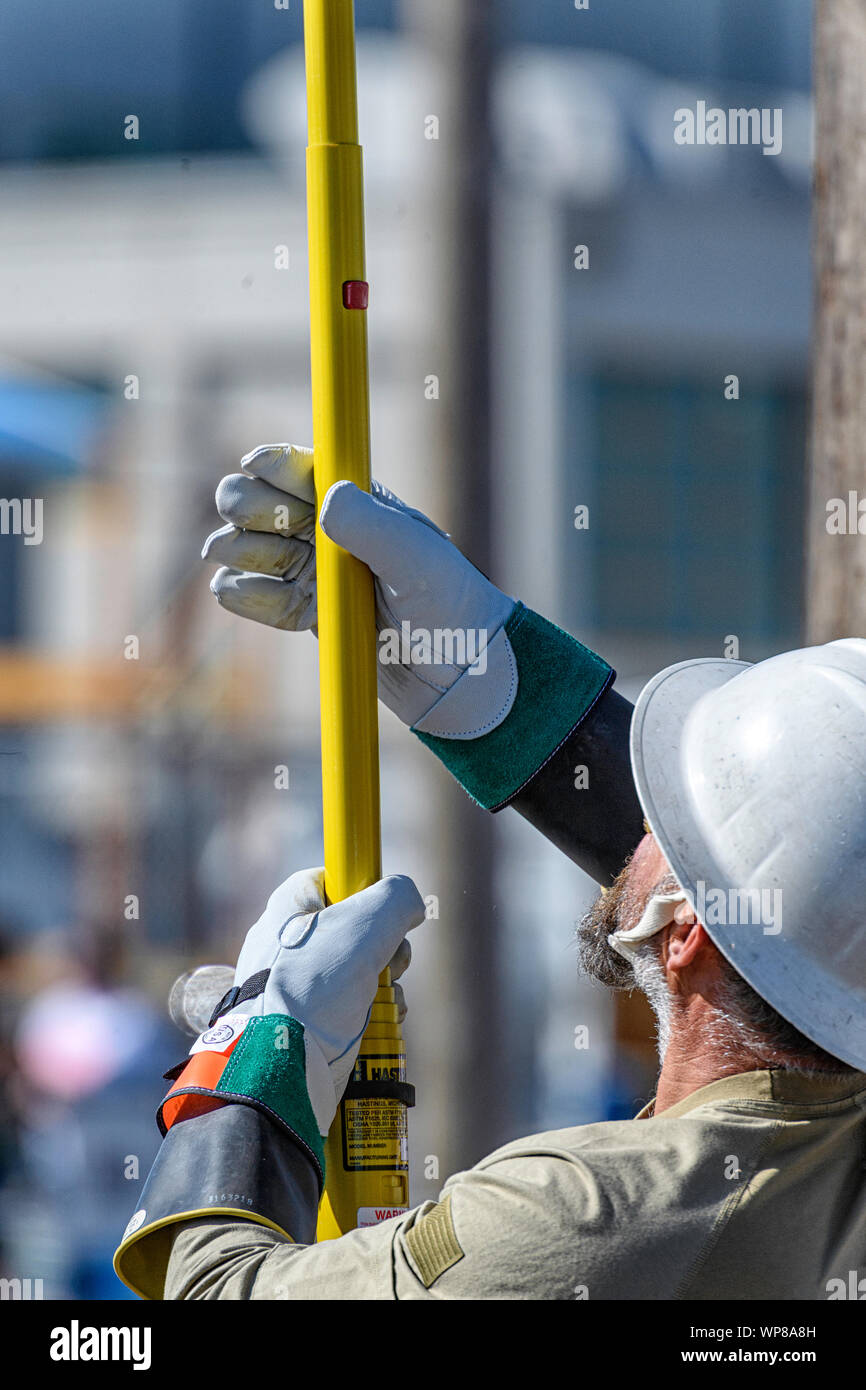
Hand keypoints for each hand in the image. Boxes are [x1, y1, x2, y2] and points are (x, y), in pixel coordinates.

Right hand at [202, 444, 517, 736]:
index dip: (274, 463)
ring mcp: (318, 575)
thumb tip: (326, 495)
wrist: (459, 679)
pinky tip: (232, 592)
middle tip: (244, 527)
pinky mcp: (310, 615)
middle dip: (245, 507)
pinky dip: (243, 595)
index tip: (253, 467)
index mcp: (364, 505)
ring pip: (253, 549)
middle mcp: (334, 533)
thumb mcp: (419, 563)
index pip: (306, 470)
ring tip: (230, 561)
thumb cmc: (452, 609)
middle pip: (265, 504)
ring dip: (236, 550)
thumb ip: (372, 527)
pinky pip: (262, 598)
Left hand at [224, 867, 424, 1135]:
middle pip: (356, 928)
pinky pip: (349, 1007)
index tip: (384, 908)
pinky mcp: (305, 1023)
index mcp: (288, 907)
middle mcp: (287, 943)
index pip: (333, 878)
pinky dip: (371, 1013)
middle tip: (389, 961)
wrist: (279, 1066)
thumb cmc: (314, 986)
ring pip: (359, 971)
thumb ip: (396, 899)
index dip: (365, 889)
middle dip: (386, 947)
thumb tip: (412, 904)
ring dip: (384, 984)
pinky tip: (376, 1024)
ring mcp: (295, 986)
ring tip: (382, 999)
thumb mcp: (365, 924)